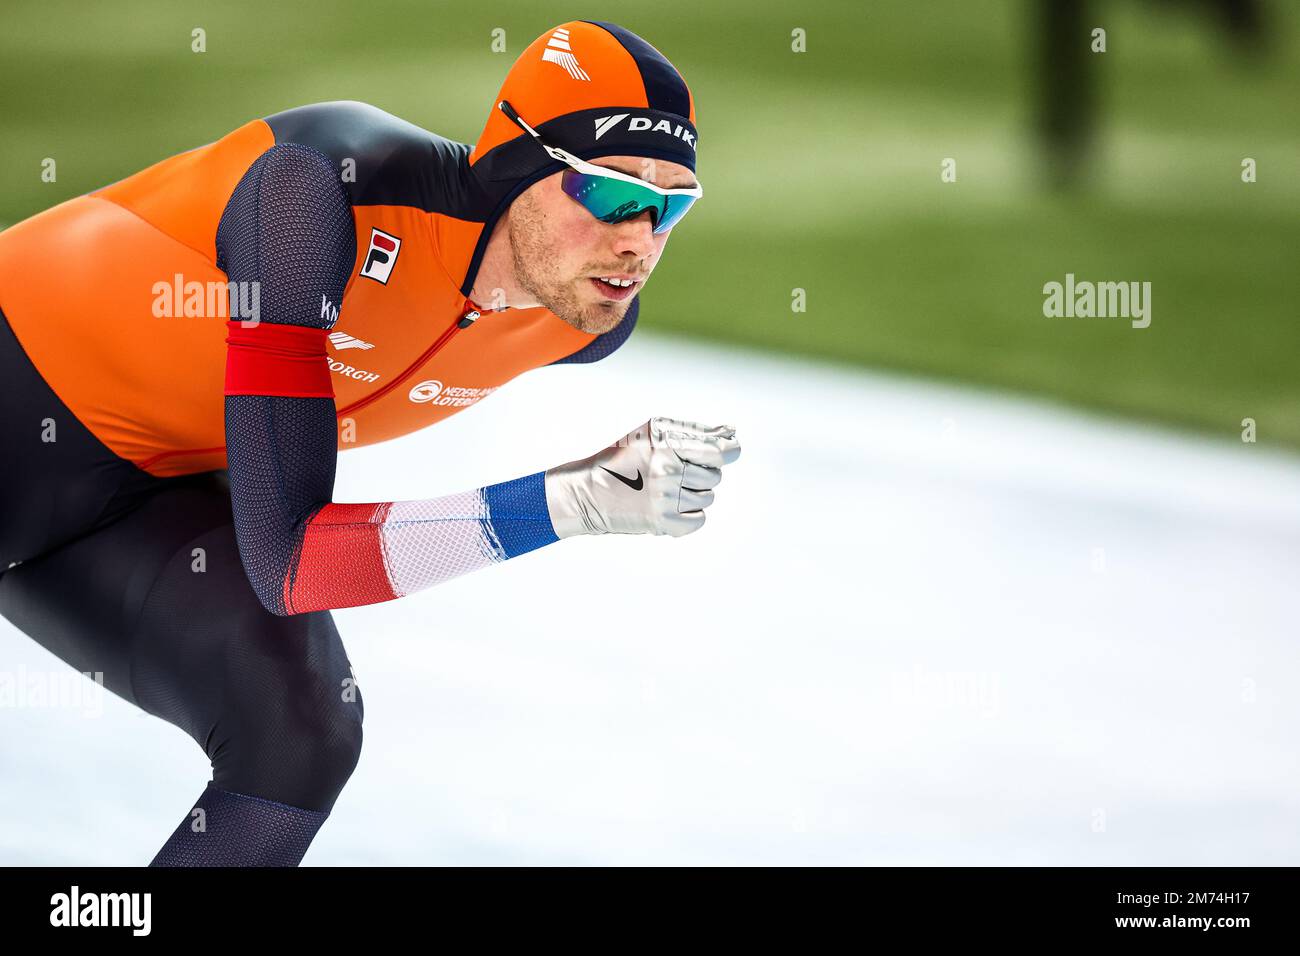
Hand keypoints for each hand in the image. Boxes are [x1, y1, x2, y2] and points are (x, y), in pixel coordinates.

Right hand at [544, 417, 740, 536]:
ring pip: (708, 498)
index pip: (719, 452)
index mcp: (666, 446)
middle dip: (701, 473)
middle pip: (715, 476)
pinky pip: (699, 520)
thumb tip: (731, 434)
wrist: (588, 493)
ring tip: (668, 489)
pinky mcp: (663, 523)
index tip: (729, 451)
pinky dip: (689, 515)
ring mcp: (666, 500)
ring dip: (694, 494)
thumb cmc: (621, 458)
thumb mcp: (652, 433)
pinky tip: (670, 506)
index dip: (729, 451)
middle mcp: (668, 473)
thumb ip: (694, 432)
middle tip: (675, 472)